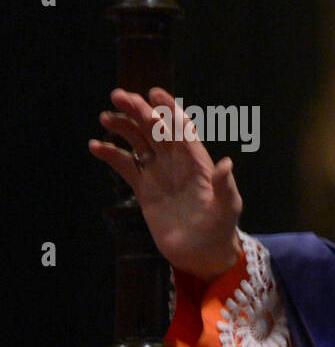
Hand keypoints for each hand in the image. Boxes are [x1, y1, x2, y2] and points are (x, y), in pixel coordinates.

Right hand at [90, 87, 243, 280]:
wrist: (201, 254)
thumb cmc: (220, 230)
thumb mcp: (227, 208)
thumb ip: (225, 186)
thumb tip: (226, 163)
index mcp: (198, 162)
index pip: (182, 129)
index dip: (169, 109)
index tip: (154, 92)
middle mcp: (177, 162)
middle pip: (156, 129)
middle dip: (140, 111)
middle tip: (119, 95)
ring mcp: (159, 173)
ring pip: (139, 142)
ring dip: (124, 127)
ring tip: (106, 116)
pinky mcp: (144, 189)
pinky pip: (125, 165)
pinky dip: (111, 154)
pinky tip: (96, 146)